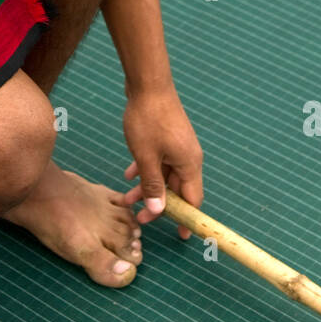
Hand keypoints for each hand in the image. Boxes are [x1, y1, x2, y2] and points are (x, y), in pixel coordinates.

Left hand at [121, 88, 203, 238]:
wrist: (148, 84)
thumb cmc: (148, 120)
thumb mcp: (146, 157)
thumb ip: (152, 185)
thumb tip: (159, 211)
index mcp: (189, 164)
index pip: (193, 200)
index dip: (187, 219)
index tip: (182, 237)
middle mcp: (188, 157)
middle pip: (177, 190)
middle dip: (158, 205)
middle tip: (140, 219)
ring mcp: (178, 147)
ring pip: (164, 176)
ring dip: (148, 188)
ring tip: (127, 199)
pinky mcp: (168, 138)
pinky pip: (159, 161)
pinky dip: (146, 170)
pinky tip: (129, 174)